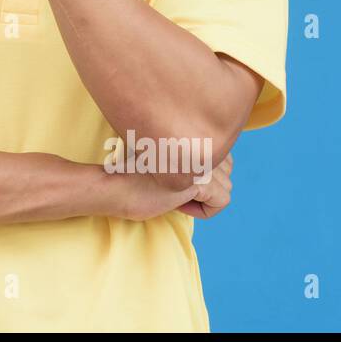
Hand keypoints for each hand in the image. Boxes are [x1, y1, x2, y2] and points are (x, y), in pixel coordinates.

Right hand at [109, 152, 234, 221]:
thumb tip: (216, 167)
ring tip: (175, 195)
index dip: (201, 172)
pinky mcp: (200, 180)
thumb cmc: (133, 174)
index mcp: (192, 131)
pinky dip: (204, 210)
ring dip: (204, 198)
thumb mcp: (165, 156)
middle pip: (227, 171)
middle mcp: (201, 142)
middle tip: (175, 187)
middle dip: (207, 185)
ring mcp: (202, 160)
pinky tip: (178, 205)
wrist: (114, 185)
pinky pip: (222, 202)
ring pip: (226, 187)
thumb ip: (189, 153)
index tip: (175, 177)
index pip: (222, 154)